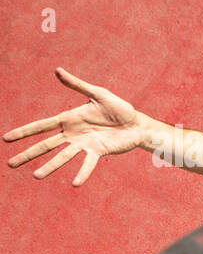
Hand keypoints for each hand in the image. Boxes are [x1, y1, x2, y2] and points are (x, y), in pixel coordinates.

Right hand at [4, 68, 148, 185]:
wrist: (137, 123)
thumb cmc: (119, 108)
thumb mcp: (98, 93)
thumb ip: (77, 85)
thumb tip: (57, 70)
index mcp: (69, 119)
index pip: (41, 126)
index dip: (24, 132)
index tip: (6, 138)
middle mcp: (73, 134)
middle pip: (45, 146)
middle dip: (28, 154)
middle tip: (10, 164)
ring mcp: (84, 145)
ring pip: (62, 157)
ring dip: (49, 167)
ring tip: (35, 176)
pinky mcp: (99, 152)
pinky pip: (88, 164)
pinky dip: (83, 173)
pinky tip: (75, 183)